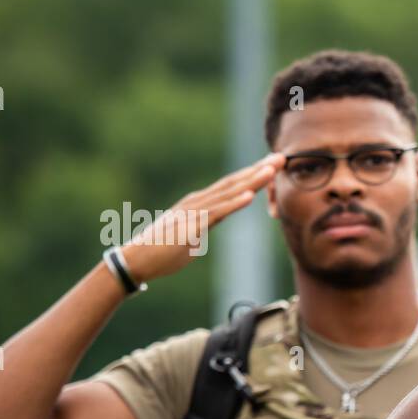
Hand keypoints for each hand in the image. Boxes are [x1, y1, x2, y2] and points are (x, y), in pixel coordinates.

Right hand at [120, 153, 284, 282]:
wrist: (136, 260)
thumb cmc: (163, 250)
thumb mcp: (193, 233)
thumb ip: (208, 222)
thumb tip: (220, 219)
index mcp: (201, 203)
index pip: (232, 185)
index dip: (253, 174)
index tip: (273, 164)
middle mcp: (199, 201)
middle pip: (234, 182)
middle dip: (259, 170)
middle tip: (281, 157)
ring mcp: (195, 211)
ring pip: (228, 193)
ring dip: (252, 181)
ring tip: (271, 170)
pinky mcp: (191, 226)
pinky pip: (217, 213)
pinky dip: (234, 204)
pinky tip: (250, 196)